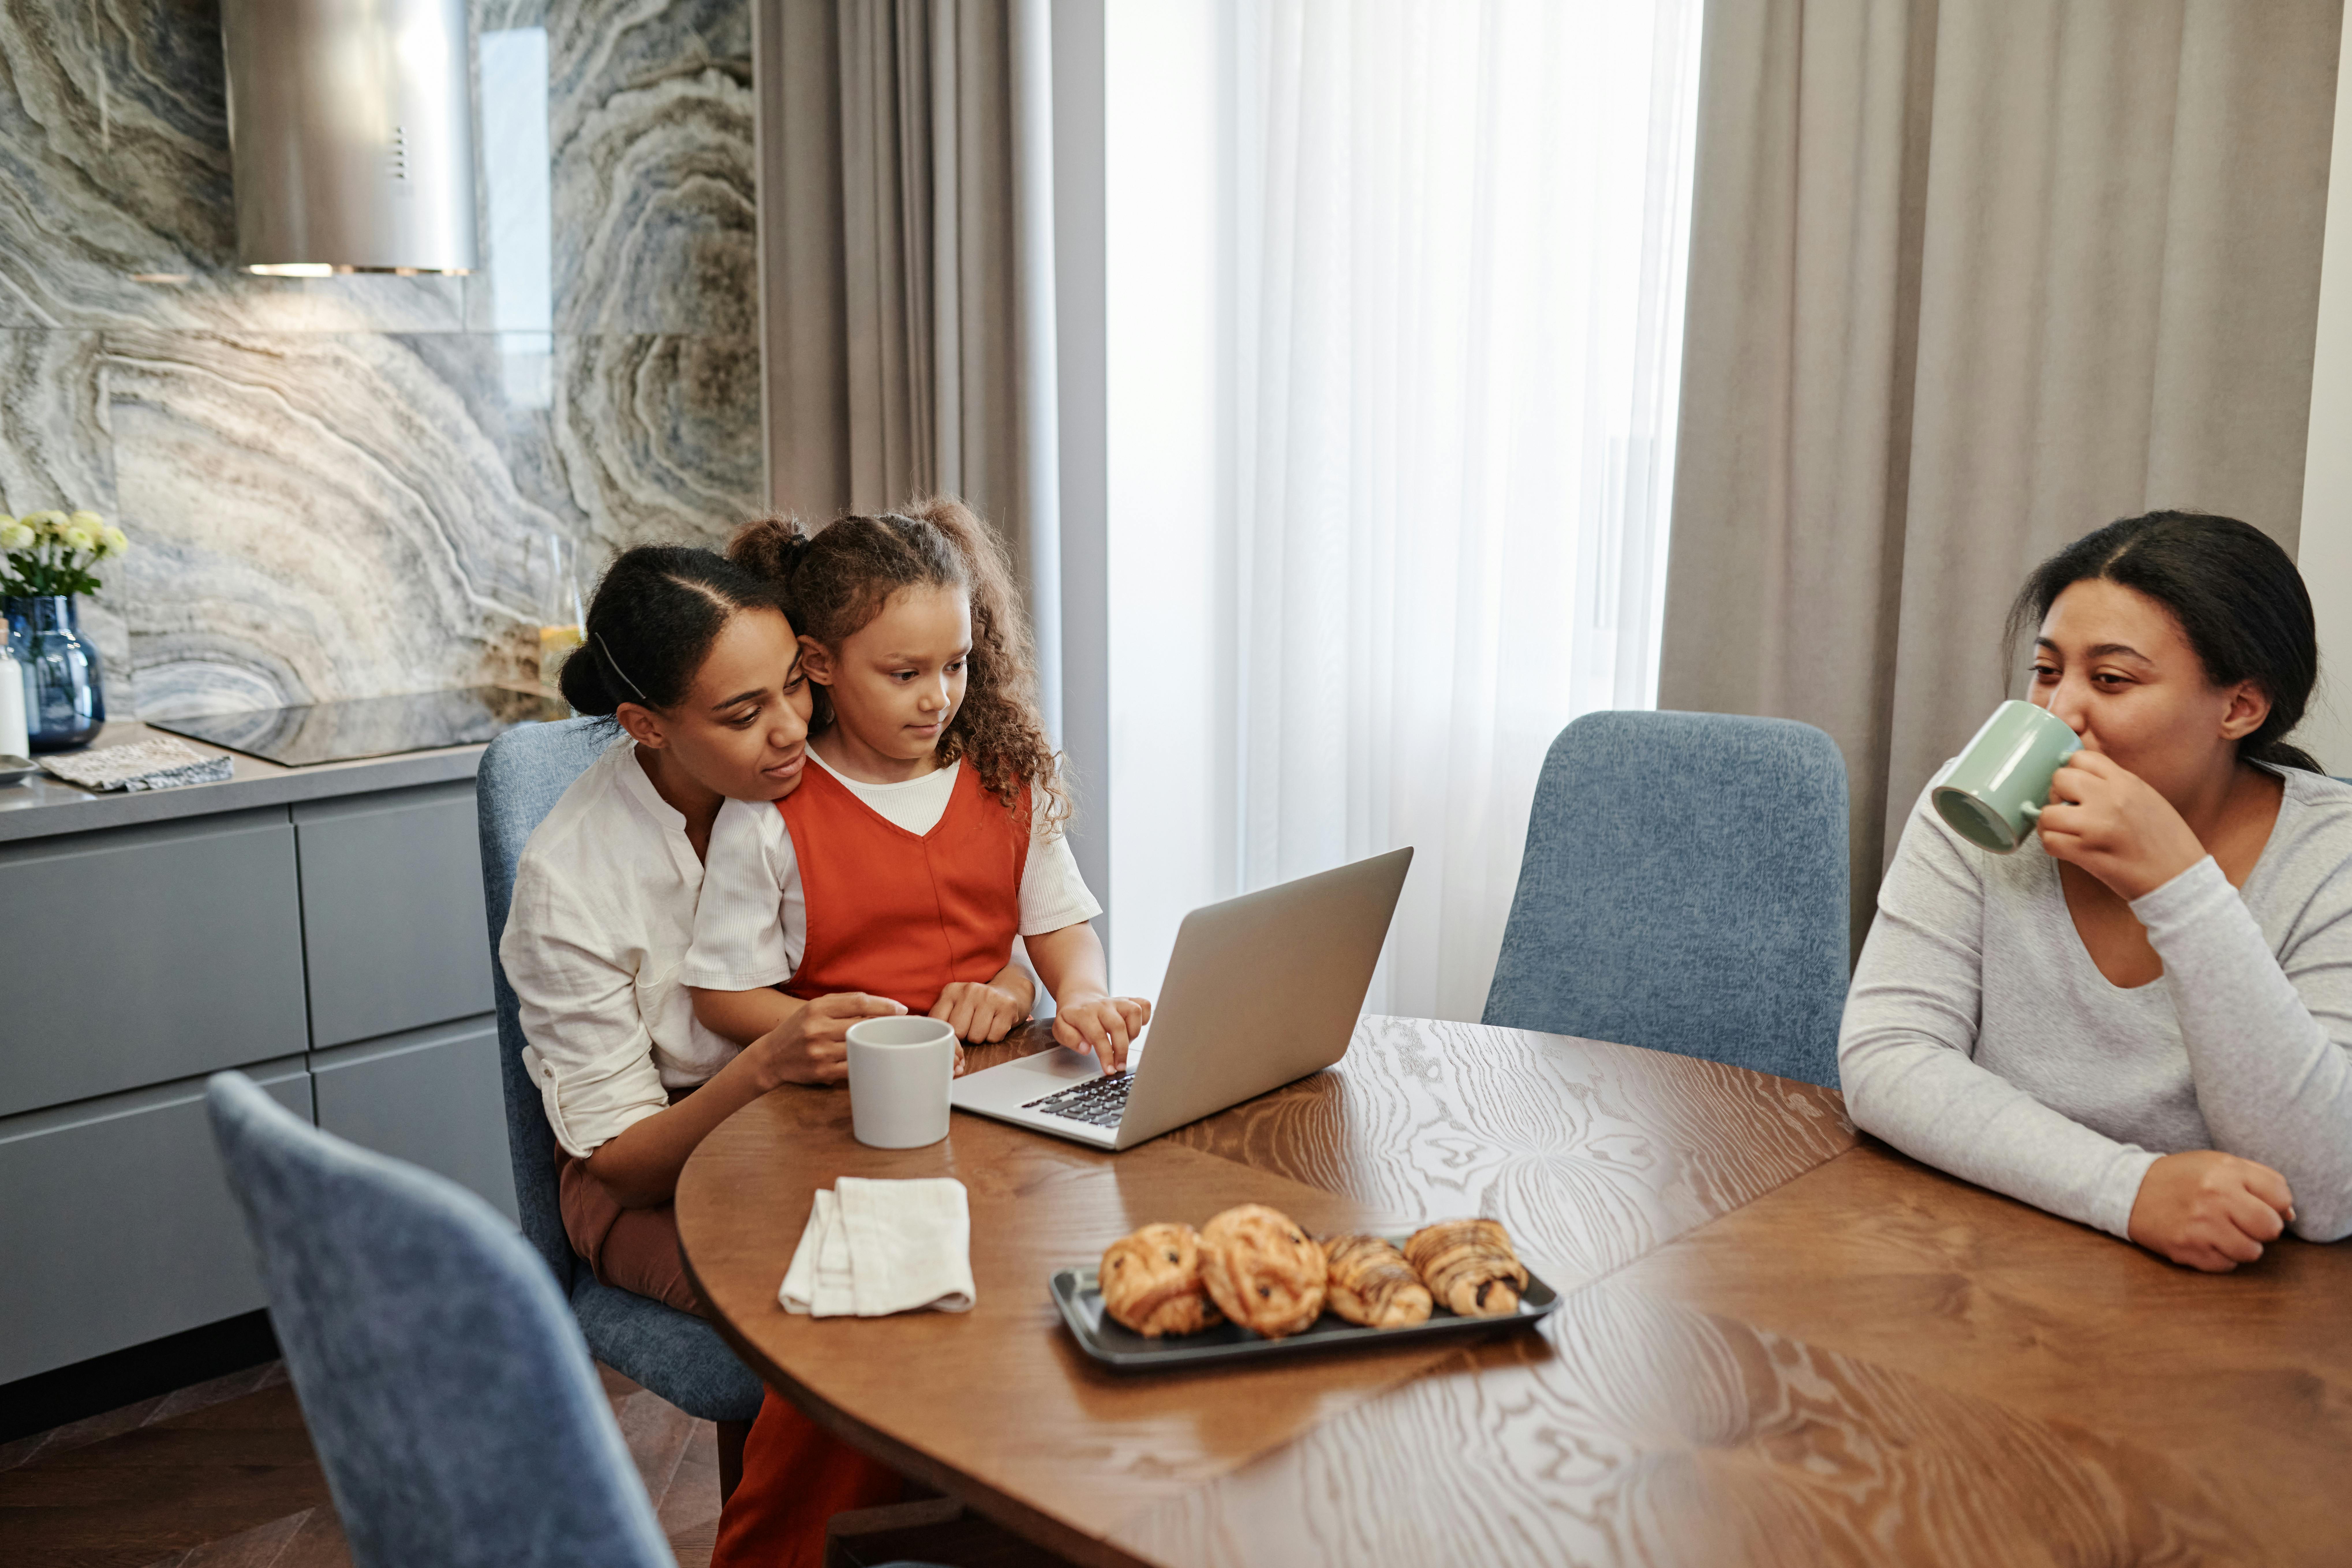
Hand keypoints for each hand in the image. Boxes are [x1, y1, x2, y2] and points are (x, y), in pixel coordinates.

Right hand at [750, 992, 903, 1087]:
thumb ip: (844, 1003)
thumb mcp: (815, 1008)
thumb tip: (881, 1004)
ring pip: (861, 1047)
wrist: (771, 1057)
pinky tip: (876, 1060)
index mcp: (817, 1008)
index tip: (902, 1009)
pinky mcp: (822, 1072)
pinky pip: (853, 1067)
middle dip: (887, 1025)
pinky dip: (867, 1062)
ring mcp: (820, 1052)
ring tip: (893, 1042)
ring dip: (880, 1044)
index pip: (859, 1002)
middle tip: (904, 1027)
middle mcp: (817, 1028)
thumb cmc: (799, 1028)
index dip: (884, 1004)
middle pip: (863, 1024)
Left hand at [930, 980, 1029, 1044]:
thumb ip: (941, 1019)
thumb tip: (932, 1041)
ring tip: (984, 1025)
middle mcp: (969, 990)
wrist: (1007, 992)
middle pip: (958, 1031)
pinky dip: (994, 1037)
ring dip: (980, 1037)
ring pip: (976, 1037)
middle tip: (971, 1026)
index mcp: (951, 990)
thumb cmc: (975, 1006)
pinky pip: (994, 1037)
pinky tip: (995, 1024)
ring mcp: (989, 996)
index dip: (946, 1034)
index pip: (938, 1022)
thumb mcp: (954, 1006)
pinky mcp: (1007, 1006)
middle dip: (964, 1036)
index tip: (953, 1032)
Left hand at [1051, 993, 1150, 1072]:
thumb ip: (1070, 1039)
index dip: (1106, 1054)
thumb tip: (1086, 1048)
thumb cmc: (1072, 1017)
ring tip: (1124, 1043)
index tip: (1109, 1069)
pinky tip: (1134, 1028)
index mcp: (1085, 1013)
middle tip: (1120, 1066)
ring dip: (1133, 1033)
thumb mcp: (1061, 1028)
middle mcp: (1103, 1006)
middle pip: (1118, 1026)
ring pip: (1134, 1012)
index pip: (1098, 1035)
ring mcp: (1117, 1001)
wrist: (1080, 997)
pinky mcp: (1129, 1000)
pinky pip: (1143, 1005)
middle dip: (1122, 1050)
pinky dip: (1145, 1018)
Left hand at [2035, 750, 2207, 899]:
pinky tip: (2067, 848)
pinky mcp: (2086, 852)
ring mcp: (2096, 825)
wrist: (2181, 877)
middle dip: (2058, 794)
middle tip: (2070, 810)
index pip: (2081, 757)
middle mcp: (2110, 798)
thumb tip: (2082, 777)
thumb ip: (2116, 784)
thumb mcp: (2147, 798)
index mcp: (2126, 782)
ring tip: (2066, 831)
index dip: (2073, 772)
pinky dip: (2052, 845)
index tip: (2078, 788)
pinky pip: (2049, 841)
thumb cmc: (2166, 841)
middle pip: (2059, 778)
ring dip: (2051, 823)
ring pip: (2047, 812)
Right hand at [2126, 1151, 2293, 1271]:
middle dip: (2262, 1228)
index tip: (2258, 1204)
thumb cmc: (2181, 1178)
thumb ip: (2260, 1180)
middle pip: (2271, 1228)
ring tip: (2221, 1232)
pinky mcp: (2187, 1249)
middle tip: (2242, 1221)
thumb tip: (2290, 1215)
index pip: (2281, 1196)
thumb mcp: (2219, 1164)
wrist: (2128, 1190)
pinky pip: (2226, 1266)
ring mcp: (2200, 1226)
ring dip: (2241, 1245)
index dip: (2275, 1204)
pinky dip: (2220, 1257)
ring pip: (2251, 1252)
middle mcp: (2215, 1197)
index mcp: (2225, 1171)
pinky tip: (2204, 1241)